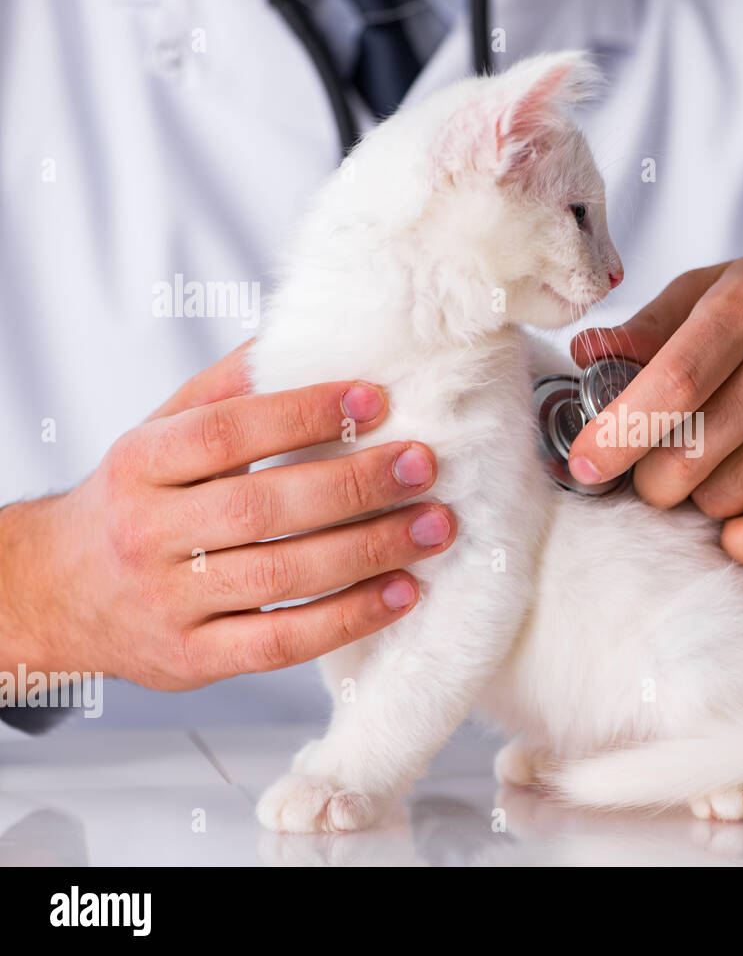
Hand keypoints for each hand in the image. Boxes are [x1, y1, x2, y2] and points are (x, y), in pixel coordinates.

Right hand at [0, 343, 455, 689]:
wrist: (59, 594)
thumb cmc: (135, 501)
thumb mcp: (160, 434)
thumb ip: (227, 389)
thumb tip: (304, 334)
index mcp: (140, 463)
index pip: (226, 432)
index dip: (304, 413)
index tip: (377, 399)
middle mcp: (148, 532)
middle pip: (262, 507)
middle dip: (354, 484)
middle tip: (423, 466)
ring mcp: (169, 602)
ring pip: (281, 576)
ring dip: (369, 551)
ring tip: (434, 527)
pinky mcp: (193, 659)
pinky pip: (282, 642)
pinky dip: (350, 617)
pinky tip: (402, 592)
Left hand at [567, 257, 742, 565]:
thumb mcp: (732, 288)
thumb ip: (655, 323)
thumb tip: (586, 359)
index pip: (668, 384)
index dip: (614, 435)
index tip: (581, 465)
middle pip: (686, 458)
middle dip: (652, 480)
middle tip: (658, 470)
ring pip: (722, 498)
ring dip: (703, 499)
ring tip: (723, 469)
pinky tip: (739, 519)